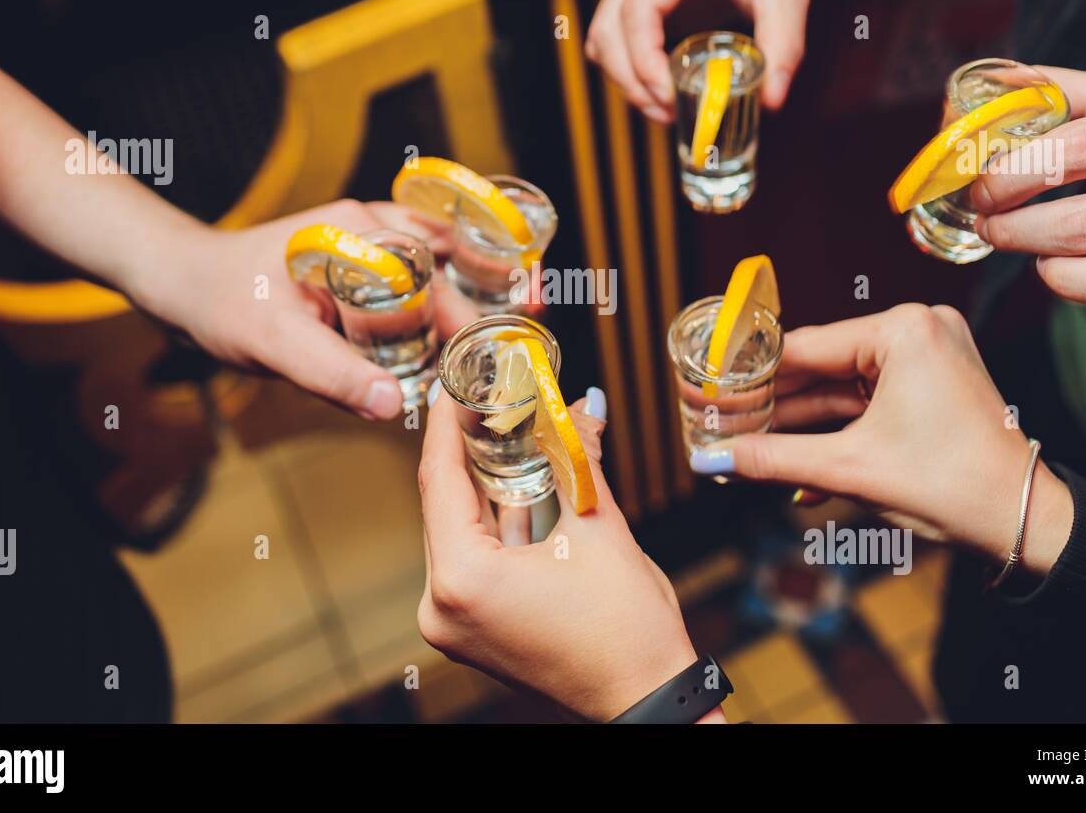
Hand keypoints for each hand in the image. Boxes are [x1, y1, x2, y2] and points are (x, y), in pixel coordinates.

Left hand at [126, 199, 480, 420]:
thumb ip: (333, 374)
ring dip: (470, 296)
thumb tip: (395, 405)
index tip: (506, 338)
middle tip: (528, 327)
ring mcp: (365, 247)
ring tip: (506, 334)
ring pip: (438, 267)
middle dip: (493, 291)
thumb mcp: (274, 343)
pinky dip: (439, 305)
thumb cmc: (219, 300)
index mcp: (359, 231)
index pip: (440, 263)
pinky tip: (452, 340)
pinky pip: (413, 282)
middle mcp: (370, 230)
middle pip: (452, 258)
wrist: (179, 284)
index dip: (479, 301)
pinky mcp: (356, 270)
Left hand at [417, 387, 712, 720]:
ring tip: (501, 430)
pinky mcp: (474, 629)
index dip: (446, 423)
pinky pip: (474, 560)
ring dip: (484, 485)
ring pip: (460, 531)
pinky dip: (495, 525)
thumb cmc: (628, 632)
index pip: (439, 479)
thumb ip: (577, 457)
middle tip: (481, 398)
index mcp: (463, 580)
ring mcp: (454, 623)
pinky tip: (515, 483)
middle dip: (466, 449)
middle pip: (444, 505)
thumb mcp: (599, 528)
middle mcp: (442, 605)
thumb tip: (578, 405)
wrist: (647, 702)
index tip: (451, 383)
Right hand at [585, 0, 809, 122]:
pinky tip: (657, 91)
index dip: (645, 60)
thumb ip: (784, 46)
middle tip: (669, 114)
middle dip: (633, 81)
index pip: (640, 7)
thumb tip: (770, 101)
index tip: (670, 97)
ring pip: (601, 38)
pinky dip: (625, 72)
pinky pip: (609, 40)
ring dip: (624, 81)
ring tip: (664, 110)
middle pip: (609, 28)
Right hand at [692, 305, 1074, 576]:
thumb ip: (774, 458)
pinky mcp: (931, 383)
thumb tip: (712, 458)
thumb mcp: (850, 469)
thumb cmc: (954, 485)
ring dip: (799, 418)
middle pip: (821, 364)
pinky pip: (867, 398)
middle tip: (723, 420)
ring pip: (841, 385)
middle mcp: (918, 329)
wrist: (1024, 521)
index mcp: (903, 330)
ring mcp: (928, 355)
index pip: (804, 347)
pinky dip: (834, 425)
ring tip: (748, 441)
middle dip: (774, 401)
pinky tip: (791, 450)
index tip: (711, 389)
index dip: (751, 375)